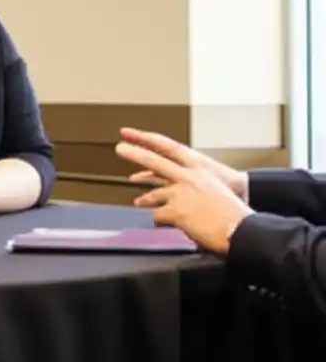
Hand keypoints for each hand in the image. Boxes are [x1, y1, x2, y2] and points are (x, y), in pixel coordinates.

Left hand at [116, 140, 252, 253]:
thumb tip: (184, 188)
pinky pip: (158, 216)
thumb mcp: (216, 189)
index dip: (152, 139)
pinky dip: (162, 221)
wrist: (242, 229)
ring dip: (146, 199)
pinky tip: (167, 223)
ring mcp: (180, 193)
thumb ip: (197, 185)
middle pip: (155, 161)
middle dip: (135, 154)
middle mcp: (188, 177)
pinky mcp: (175, 210)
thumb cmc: (233, 212)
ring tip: (138, 201)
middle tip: (119, 148)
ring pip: (154, 195)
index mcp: (200, 169)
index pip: (172, 148)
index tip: (137, 133)